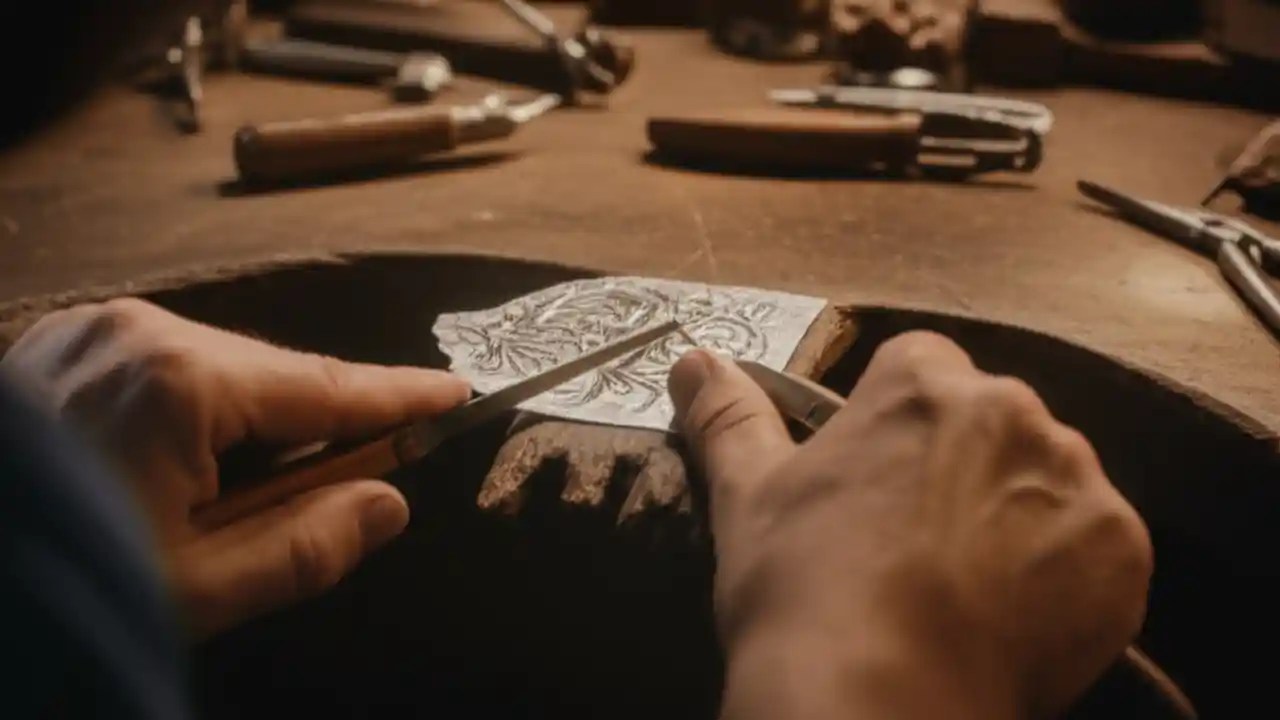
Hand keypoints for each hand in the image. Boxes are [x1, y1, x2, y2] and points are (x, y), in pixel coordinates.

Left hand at [1, 298, 469, 637]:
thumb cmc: (64, 584)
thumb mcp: (197, 588)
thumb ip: (306, 544)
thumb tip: (388, 504)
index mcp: (178, 378)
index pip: (324, 386)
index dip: (398, 396)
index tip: (457, 393)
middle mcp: (137, 330)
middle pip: (272, 377)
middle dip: (315, 432)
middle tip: (347, 488)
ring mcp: (92, 331)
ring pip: (218, 373)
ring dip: (249, 431)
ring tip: (227, 506)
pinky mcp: (61, 346)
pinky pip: (165, 370)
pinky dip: (196, 417)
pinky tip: (180, 474)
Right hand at [668, 332, 1152, 719]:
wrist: (875, 700)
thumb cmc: (802, 589)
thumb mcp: (748, 497)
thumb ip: (730, 416)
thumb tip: (694, 359)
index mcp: (923, 386)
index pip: (920, 369)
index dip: (896, 427)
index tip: (877, 482)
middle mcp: (1012, 413)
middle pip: (992, 423)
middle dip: (961, 467)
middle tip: (914, 544)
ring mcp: (1076, 481)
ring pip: (1047, 481)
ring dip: (1017, 516)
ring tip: (961, 588)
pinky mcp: (1120, 552)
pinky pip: (1095, 546)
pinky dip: (1063, 575)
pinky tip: (1007, 618)